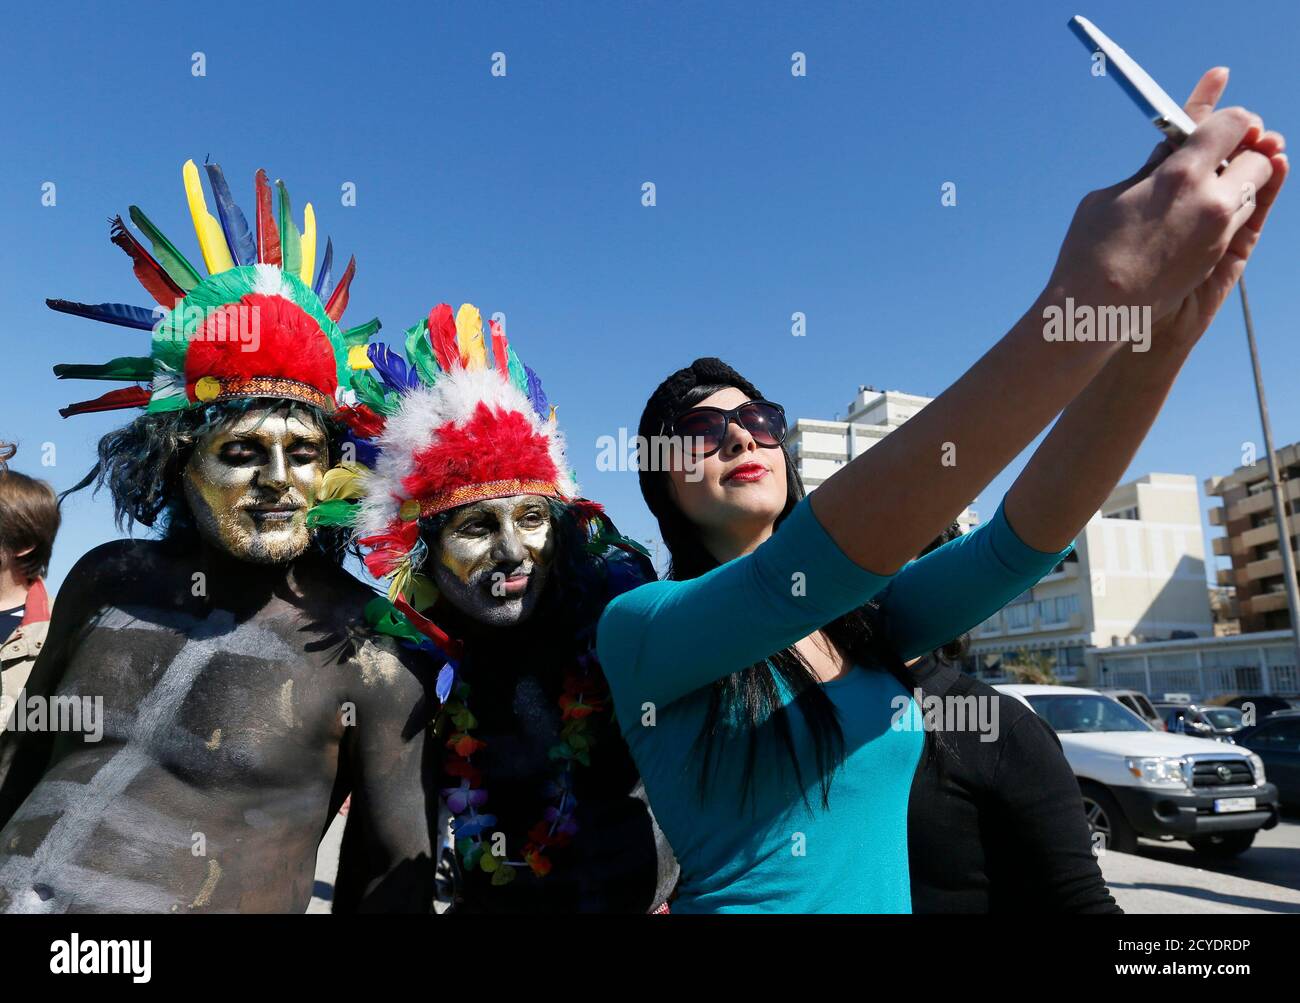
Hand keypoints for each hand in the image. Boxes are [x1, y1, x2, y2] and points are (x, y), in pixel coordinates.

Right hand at [1047, 67, 1282, 324]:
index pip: (1233, 124)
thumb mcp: (1110, 196)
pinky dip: (1229, 208)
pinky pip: (1239, 220)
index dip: (1233, 112)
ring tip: (1210, 183)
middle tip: (1224, 148)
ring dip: (1239, 180)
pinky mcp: (1217, 258)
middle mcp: (1212, 200)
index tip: (1228, 106)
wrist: (1096, 309)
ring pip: (1255, 189)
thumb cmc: (1090, 250)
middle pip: (1260, 155)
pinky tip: (1202, 211)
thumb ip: (1150, 168)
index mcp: (1181, 174)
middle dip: (1246, 147)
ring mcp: (1219, 232)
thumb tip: (1171, 149)